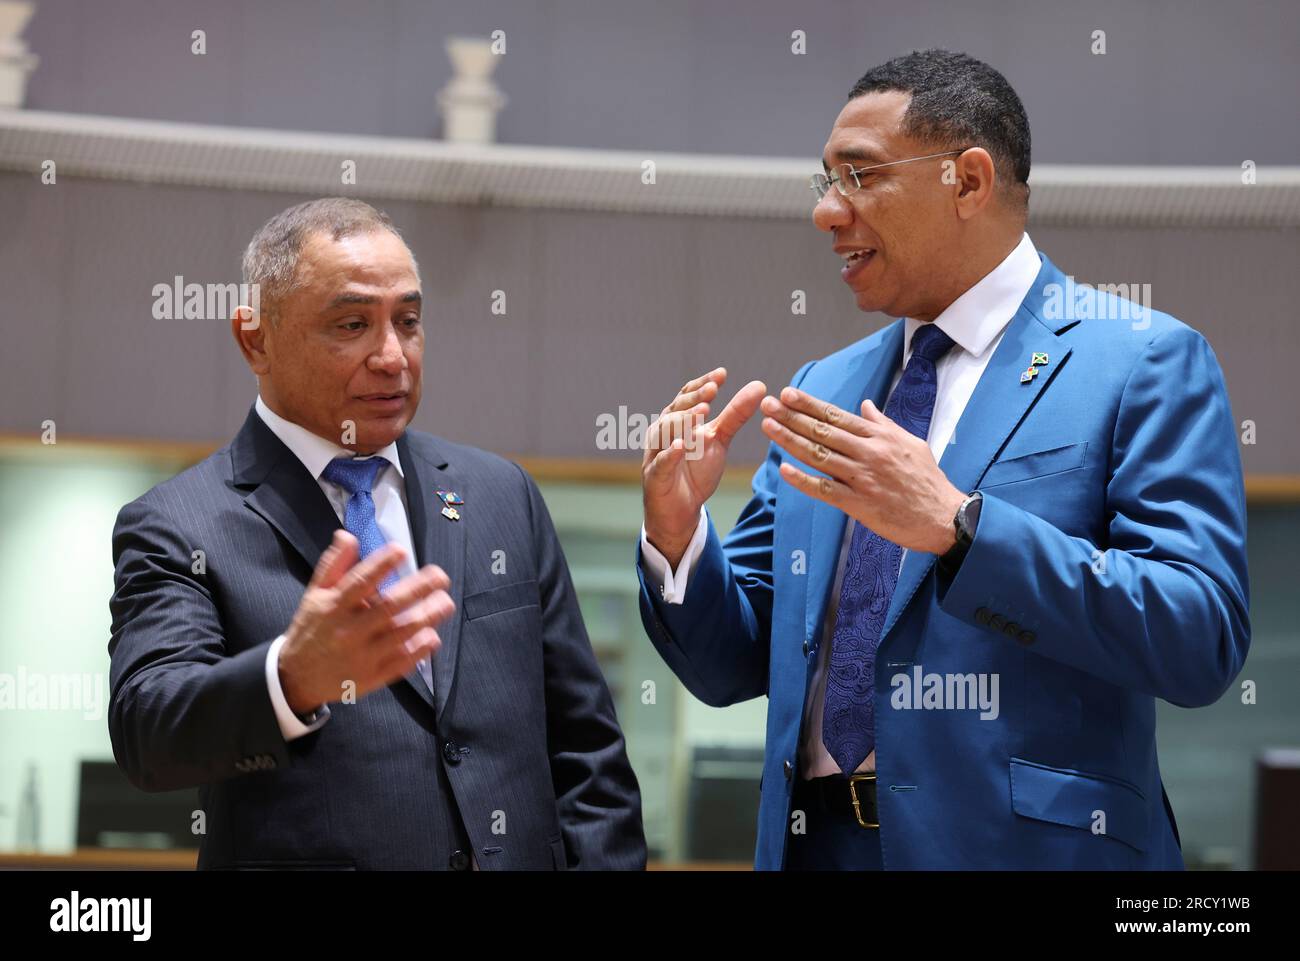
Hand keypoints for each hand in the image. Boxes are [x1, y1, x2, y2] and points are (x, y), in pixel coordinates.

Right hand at [278, 530, 453, 713]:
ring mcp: (361, 656)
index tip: (401, 551)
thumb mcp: (315, 594)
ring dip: (426, 618)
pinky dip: (418, 650)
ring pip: (399, 635)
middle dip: (417, 590)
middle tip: (440, 577)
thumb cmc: (312, 628)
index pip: (359, 582)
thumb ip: (333, 565)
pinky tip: (433, 636)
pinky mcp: (372, 677)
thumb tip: (347, 536)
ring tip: (445, 602)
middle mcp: (348, 631)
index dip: (381, 565)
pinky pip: (400, 663)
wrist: (297, 677)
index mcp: (333, 607)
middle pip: (388, 608)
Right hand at [642, 367, 765, 566]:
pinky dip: (669, 454)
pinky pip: (661, 463)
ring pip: (665, 432)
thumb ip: (735, 415)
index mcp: (677, 419)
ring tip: (702, 413)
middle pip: (675, 409)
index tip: (722, 375)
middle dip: (694, 399)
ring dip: (683, 421)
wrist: (680, 509)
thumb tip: (759, 386)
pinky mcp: (655, 476)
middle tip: (713, 390)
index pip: (688, 395)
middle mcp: (663, 431)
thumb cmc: (695, 470)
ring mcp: (657, 453)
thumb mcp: (718, 440)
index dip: (703, 384)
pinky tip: (680, 447)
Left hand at [759, 387, 965, 554]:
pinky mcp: (860, 504)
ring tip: (768, 427)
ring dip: (790, 441)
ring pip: (819, 456)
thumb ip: (884, 424)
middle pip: (823, 431)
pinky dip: (804, 481)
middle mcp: (869, 453)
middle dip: (792, 416)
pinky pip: (826, 491)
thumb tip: (865, 406)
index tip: (787, 394)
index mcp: (880, 437)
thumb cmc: (928, 480)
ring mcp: (863, 478)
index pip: (837, 416)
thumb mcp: (911, 443)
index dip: (809, 404)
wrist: (944, 517)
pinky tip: (784, 471)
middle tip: (768, 404)